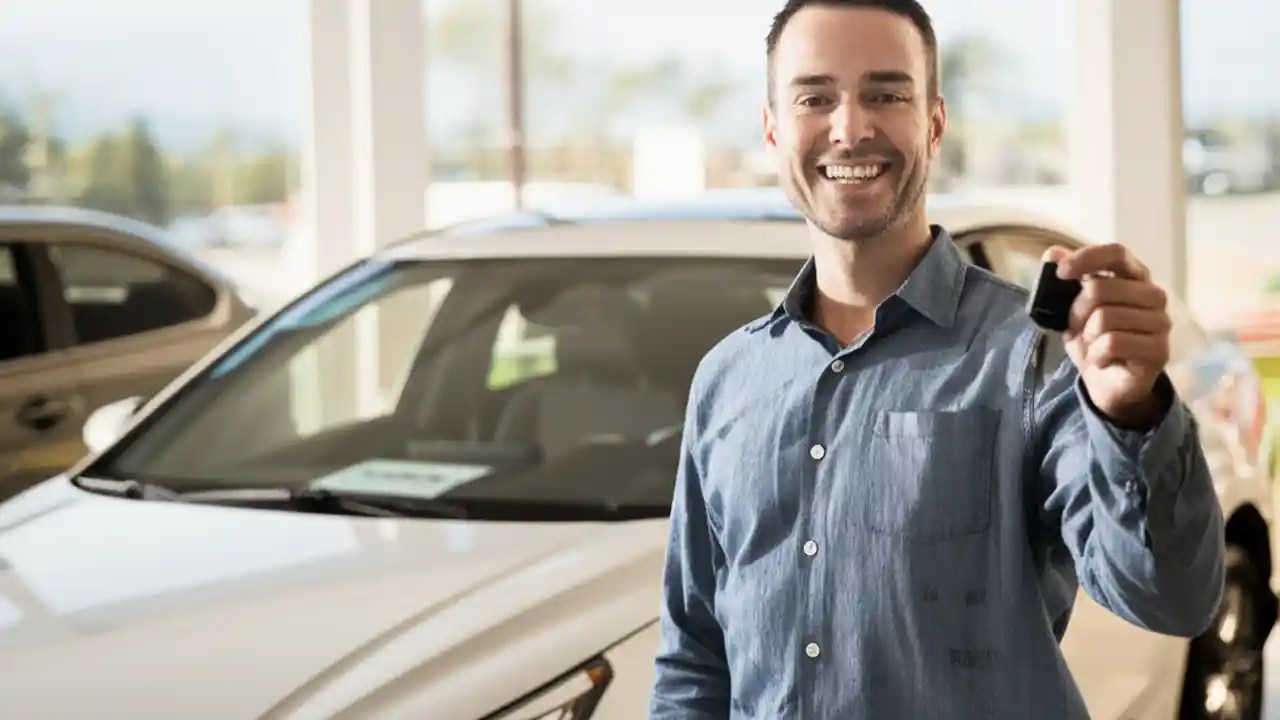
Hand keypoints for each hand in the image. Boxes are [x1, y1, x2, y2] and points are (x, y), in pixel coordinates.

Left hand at [1043, 244, 1170, 427]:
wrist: (1108, 382)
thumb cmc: (1093, 339)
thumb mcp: (1071, 309)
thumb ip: (1065, 281)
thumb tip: (1053, 252)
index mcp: (1134, 277)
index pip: (1115, 253)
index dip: (1086, 258)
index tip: (1061, 272)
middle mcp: (1153, 295)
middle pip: (1101, 288)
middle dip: (1076, 312)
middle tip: (1077, 328)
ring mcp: (1160, 322)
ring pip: (1105, 318)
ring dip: (1087, 336)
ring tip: (1093, 345)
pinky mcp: (1160, 350)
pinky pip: (1113, 343)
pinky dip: (1096, 354)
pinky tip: (1102, 359)